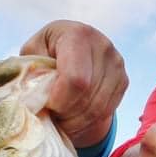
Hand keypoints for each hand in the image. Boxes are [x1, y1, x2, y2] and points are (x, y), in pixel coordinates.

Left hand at [20, 20, 127, 147]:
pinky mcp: (123, 80)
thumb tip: (34, 99)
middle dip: (66, 114)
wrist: (72, 46)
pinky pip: (106, 111)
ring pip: (98, 109)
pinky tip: (74, 118)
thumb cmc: (47, 51)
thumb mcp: (32, 54)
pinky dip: (88, 121)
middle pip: (87, 98)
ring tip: (61, 118)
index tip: (47, 105)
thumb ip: (32, 72)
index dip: (60, 100)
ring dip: (76, 121)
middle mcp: (103, 47)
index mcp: (78, 34)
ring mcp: (117, 64)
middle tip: (52, 115)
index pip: (75, 80)